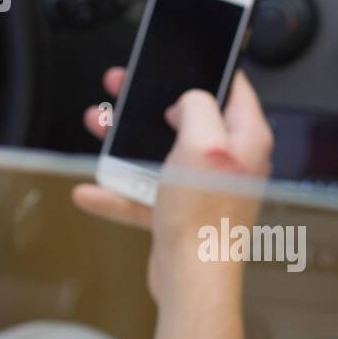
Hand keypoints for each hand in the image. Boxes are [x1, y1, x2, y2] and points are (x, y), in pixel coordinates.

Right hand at [74, 67, 272, 302]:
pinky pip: (144, 192)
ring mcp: (203, 187)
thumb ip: (197, 107)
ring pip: (159, 151)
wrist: (191, 281)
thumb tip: (187, 101)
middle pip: (185, 116)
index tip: (185, 57)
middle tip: (123, 87)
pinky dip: (117, 190)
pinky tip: (93, 190)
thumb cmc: (205, 219)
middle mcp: (228, 161)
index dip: (207, 69)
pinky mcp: (181, 211)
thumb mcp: (203, 144)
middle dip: (148, 102)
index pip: (233, 88)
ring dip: (125, 142)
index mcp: (245, 138)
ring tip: (97, 126)